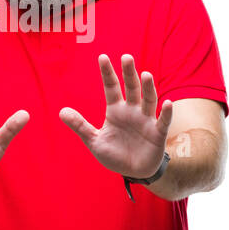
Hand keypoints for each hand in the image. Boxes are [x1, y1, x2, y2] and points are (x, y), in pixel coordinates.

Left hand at [60, 54, 172, 176]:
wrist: (134, 172)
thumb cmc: (115, 154)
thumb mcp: (94, 141)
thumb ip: (80, 126)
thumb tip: (61, 111)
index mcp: (116, 111)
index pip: (111, 88)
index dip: (107, 73)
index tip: (102, 57)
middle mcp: (132, 111)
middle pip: (132, 88)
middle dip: (129, 73)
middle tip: (126, 57)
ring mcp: (146, 121)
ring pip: (148, 100)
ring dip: (148, 88)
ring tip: (146, 74)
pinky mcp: (157, 134)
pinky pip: (163, 121)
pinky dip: (166, 113)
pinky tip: (167, 103)